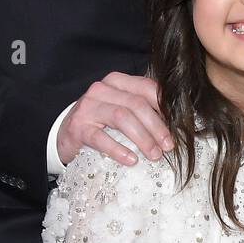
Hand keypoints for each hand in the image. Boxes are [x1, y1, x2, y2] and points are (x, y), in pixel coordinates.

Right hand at [57, 72, 172, 166]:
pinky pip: (101, 138)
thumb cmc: (100, 122)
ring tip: (154, 155)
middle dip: (156, 126)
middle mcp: (101, 89)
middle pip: (136, 104)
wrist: (65, 134)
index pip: (146, 87)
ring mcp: (88, 107)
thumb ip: (143, 109)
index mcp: (117, 82)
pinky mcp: (78, 127)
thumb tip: (175, 123)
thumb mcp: (121, 108)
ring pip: (122, 117)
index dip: (164, 106)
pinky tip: (131, 160)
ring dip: (142, 138)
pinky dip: (119, 150)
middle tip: (168, 146)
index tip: (178, 124)